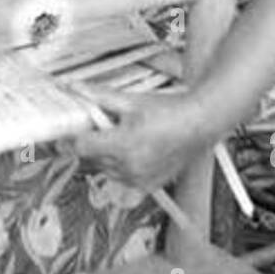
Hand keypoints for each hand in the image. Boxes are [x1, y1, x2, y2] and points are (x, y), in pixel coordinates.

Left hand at [74, 88, 214, 191]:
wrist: (199, 124)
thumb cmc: (170, 111)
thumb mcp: (130, 101)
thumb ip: (98, 96)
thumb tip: (75, 87)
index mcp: (122, 145)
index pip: (82, 147)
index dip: (77, 136)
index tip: (77, 130)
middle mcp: (129, 166)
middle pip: (92, 159)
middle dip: (95, 143)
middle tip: (108, 127)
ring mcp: (138, 179)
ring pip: (106, 171)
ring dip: (107, 157)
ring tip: (126, 138)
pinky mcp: (147, 186)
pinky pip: (123, 183)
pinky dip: (122, 171)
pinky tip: (132, 156)